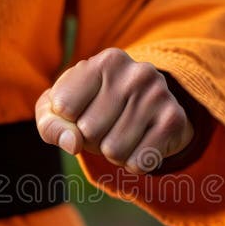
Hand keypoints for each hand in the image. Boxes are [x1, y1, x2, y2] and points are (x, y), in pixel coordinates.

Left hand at [35, 48, 193, 173]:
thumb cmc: (93, 109)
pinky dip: (133, 163)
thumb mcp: (61, 110)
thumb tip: (73, 144)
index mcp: (104, 61)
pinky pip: (138, 163)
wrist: (149, 113)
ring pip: (113, 151)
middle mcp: (135, 72)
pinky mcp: (173, 120)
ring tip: (124, 134)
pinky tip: (141, 144)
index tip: (82, 111)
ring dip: (113, 153)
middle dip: (92, 140)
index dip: (67, 120)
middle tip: (107, 126)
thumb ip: (50, 124)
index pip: (64, 107)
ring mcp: (158, 95)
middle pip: (89, 131)